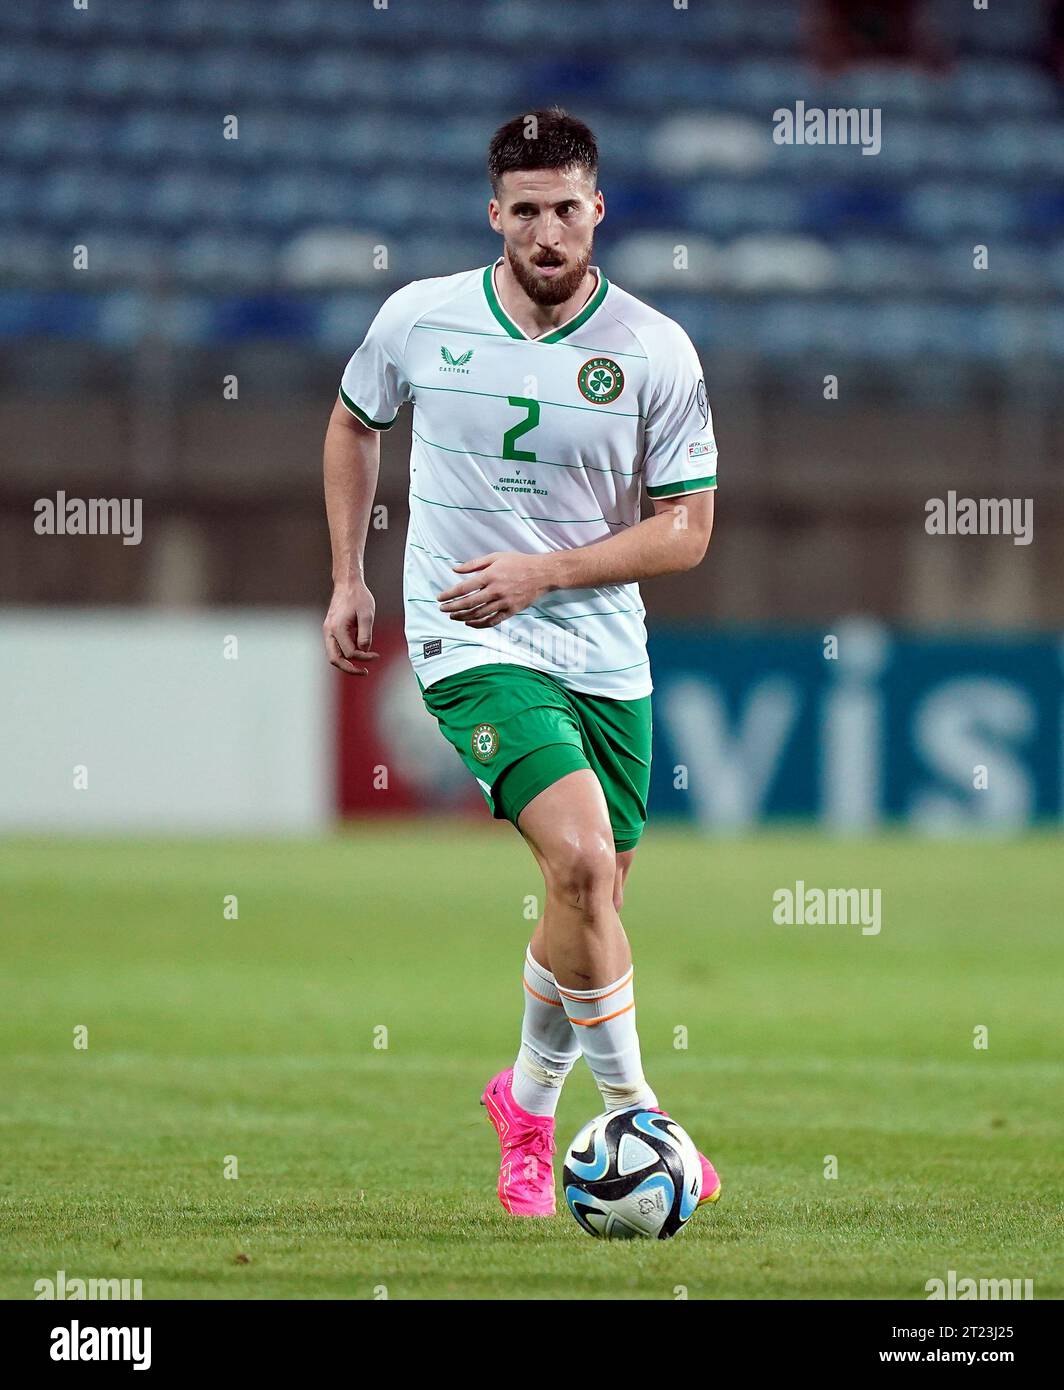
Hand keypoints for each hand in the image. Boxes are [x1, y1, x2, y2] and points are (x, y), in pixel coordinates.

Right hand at [323, 579, 378, 674]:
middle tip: (364, 672)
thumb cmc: (358, 596)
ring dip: (347, 661)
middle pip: (334, 659)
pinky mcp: (331, 629)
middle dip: (349, 669)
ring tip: (362, 664)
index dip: (364, 657)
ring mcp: (328, 631)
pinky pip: (336, 647)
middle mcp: (329, 631)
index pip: (350, 653)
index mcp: (337, 628)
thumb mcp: (367, 615)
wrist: (347, 583)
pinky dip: (346, 652)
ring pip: (333, 655)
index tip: (376, 655)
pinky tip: (359, 649)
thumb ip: (365, 635)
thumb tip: (364, 651)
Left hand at [437, 551, 553, 627]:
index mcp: (490, 575)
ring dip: (463, 617)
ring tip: (454, 616)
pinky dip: (479, 624)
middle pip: (468, 603)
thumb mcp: (496, 556)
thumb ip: (474, 564)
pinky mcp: (511, 610)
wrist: (542, 573)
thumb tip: (455, 569)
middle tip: (442, 609)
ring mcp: (504, 602)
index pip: (464, 588)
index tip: (440, 598)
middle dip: (452, 608)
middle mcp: (496, 590)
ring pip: (479, 614)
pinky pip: (493, 621)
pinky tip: (470, 623)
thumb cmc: (519, 562)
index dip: (449, 594)